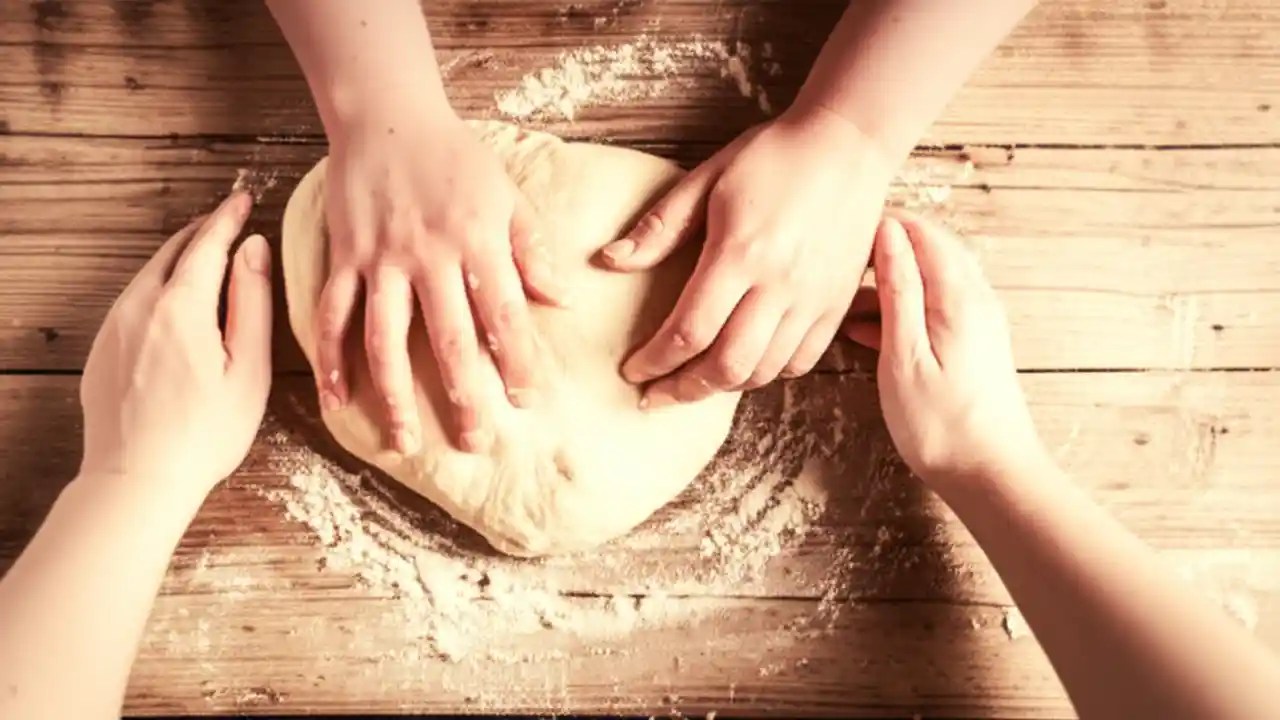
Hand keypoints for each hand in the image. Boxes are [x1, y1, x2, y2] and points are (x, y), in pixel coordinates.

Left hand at [80, 192, 272, 493]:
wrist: (136, 480)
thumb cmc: (205, 433)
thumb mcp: (248, 369)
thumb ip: (251, 303)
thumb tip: (252, 249)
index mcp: (181, 307)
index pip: (208, 243)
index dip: (229, 217)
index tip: (245, 198)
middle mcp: (139, 306)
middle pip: (173, 252)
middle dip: (202, 231)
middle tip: (229, 220)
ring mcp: (114, 328)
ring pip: (149, 275)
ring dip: (180, 259)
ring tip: (207, 255)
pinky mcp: (102, 351)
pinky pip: (133, 302)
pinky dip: (159, 287)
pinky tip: (176, 303)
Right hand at [318, 109, 562, 453]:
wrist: (386, 116)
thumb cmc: (455, 158)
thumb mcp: (506, 193)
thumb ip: (532, 248)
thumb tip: (561, 299)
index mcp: (476, 241)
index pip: (503, 313)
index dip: (518, 360)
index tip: (528, 400)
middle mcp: (427, 255)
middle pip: (447, 339)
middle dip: (463, 396)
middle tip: (474, 442)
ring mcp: (379, 259)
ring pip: (384, 339)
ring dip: (393, 395)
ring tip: (403, 441)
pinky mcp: (342, 257)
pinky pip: (332, 316)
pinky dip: (331, 360)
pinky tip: (337, 401)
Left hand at [603, 104, 893, 406]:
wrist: (848, 144)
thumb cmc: (772, 156)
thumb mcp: (707, 179)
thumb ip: (659, 227)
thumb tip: (608, 262)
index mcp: (740, 253)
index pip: (689, 330)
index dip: (655, 361)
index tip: (633, 371)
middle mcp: (780, 285)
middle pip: (726, 365)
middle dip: (684, 389)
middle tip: (657, 395)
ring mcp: (813, 299)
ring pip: (763, 371)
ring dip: (723, 385)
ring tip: (694, 382)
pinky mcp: (838, 304)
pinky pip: (800, 361)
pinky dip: (767, 373)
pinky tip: (744, 365)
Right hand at [843, 214, 1046, 485]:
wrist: (992, 476)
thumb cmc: (942, 425)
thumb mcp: (904, 355)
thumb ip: (898, 289)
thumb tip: (887, 232)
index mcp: (959, 295)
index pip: (920, 229)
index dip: (879, 223)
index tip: (839, 236)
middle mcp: (975, 299)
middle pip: (925, 250)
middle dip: (879, 252)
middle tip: (834, 269)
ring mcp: (977, 321)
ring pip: (925, 282)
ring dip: (884, 286)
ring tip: (839, 307)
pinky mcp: (972, 344)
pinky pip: (931, 309)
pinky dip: (898, 312)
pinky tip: (865, 332)